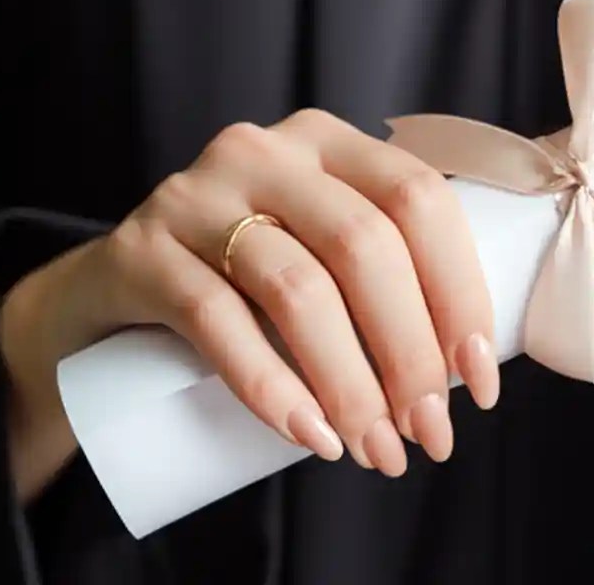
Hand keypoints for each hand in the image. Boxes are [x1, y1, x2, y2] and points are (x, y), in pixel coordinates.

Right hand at [0, 109, 499, 492]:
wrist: (114, 291)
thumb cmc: (246, 282)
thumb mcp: (320, 251)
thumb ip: (385, 274)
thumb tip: (467, 369)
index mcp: (330, 144)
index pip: (419, 203)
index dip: (461, 294)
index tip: (479, 383)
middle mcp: (266, 153)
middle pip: (365, 248)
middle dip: (410, 354)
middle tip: (428, 434)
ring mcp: (196, 195)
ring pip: (297, 289)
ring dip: (350, 384)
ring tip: (375, 450)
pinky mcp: (139, 251)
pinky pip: (215, 319)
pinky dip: (272, 386)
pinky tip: (310, 434)